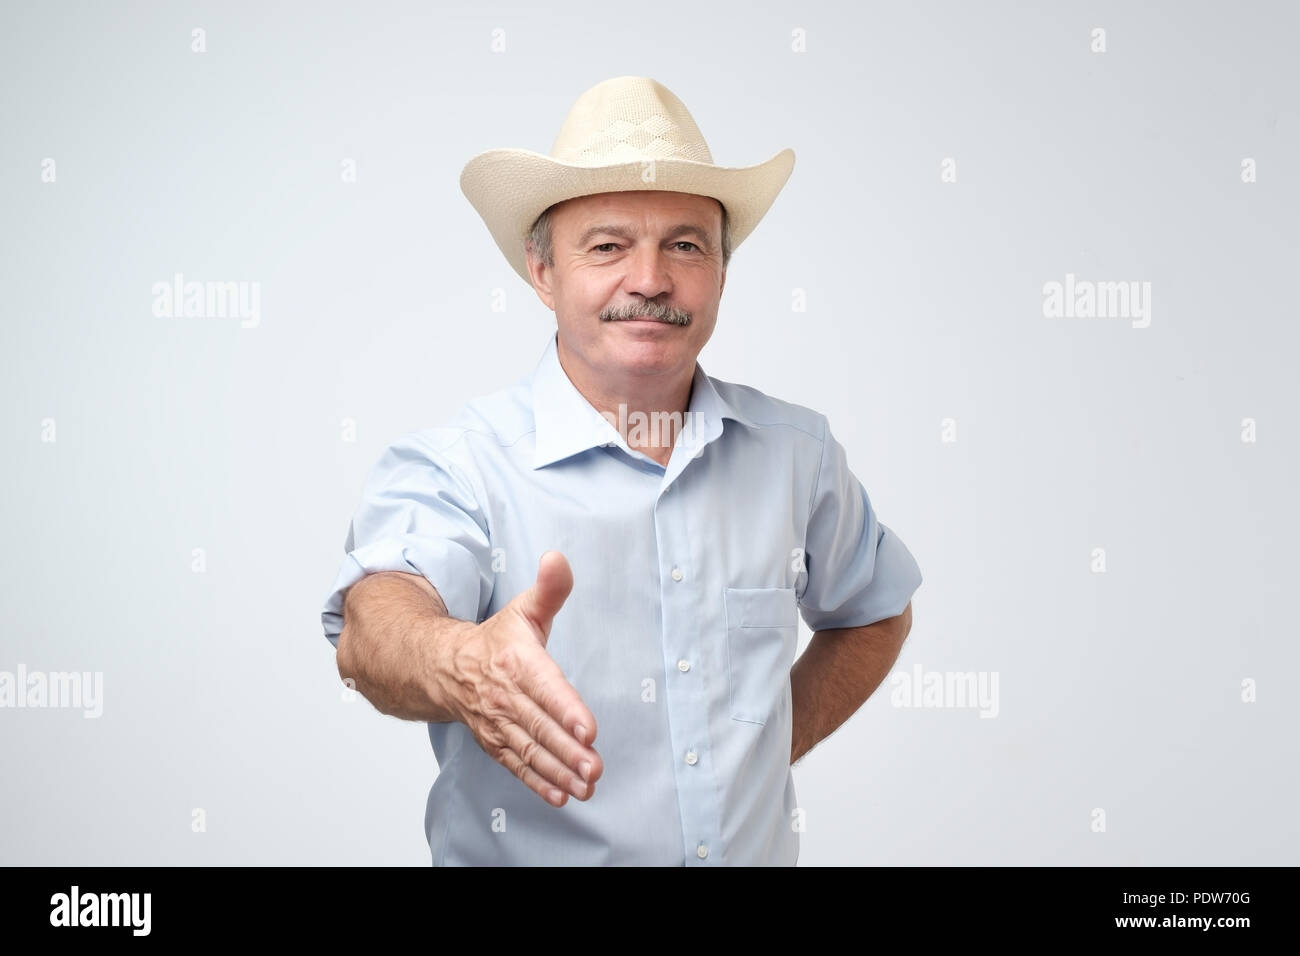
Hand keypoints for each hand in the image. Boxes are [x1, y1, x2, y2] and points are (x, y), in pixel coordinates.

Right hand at [437, 550, 602, 807]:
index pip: (545, 687)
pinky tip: (561, 796)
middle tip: (595, 768)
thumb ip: (549, 589)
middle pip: (540, 726)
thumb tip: (557, 559)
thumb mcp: (523, 609)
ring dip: (558, 771)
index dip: (566, 709)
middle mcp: (505, 696)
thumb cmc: (497, 639)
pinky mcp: (496, 742)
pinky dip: (538, 782)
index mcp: (516, 661)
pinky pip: (517, 765)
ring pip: (530, 750)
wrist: (443, 666)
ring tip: (586, 786)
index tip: (590, 729)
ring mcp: (498, 723)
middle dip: (568, 750)